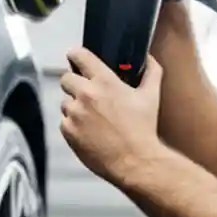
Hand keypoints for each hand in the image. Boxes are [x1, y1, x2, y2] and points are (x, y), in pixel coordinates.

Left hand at [59, 47, 165, 184]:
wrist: (135, 161)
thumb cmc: (143, 129)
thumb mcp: (151, 97)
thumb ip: (151, 72)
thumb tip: (149, 58)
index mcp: (104, 81)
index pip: (79, 56)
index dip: (76, 55)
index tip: (76, 57)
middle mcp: (85, 94)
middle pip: (66, 78)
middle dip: (75, 83)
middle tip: (88, 94)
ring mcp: (74, 113)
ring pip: (65, 102)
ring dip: (75, 107)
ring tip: (93, 118)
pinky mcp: (68, 131)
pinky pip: (64, 122)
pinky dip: (73, 125)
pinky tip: (90, 132)